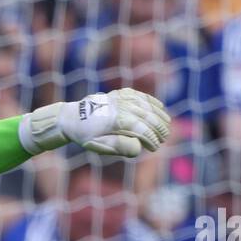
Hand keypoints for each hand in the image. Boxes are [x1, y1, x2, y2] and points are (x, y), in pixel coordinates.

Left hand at [20, 88, 170, 157]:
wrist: (73, 117)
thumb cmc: (86, 135)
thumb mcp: (99, 145)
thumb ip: (119, 147)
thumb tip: (139, 146)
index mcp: (114, 120)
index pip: (140, 129)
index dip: (151, 138)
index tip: (156, 147)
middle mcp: (119, 106)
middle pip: (146, 116)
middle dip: (158, 128)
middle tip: (165, 138)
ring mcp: (121, 98)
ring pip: (146, 105)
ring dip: (159, 115)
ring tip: (167, 126)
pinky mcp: (121, 93)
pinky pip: (141, 95)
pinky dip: (152, 101)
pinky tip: (160, 108)